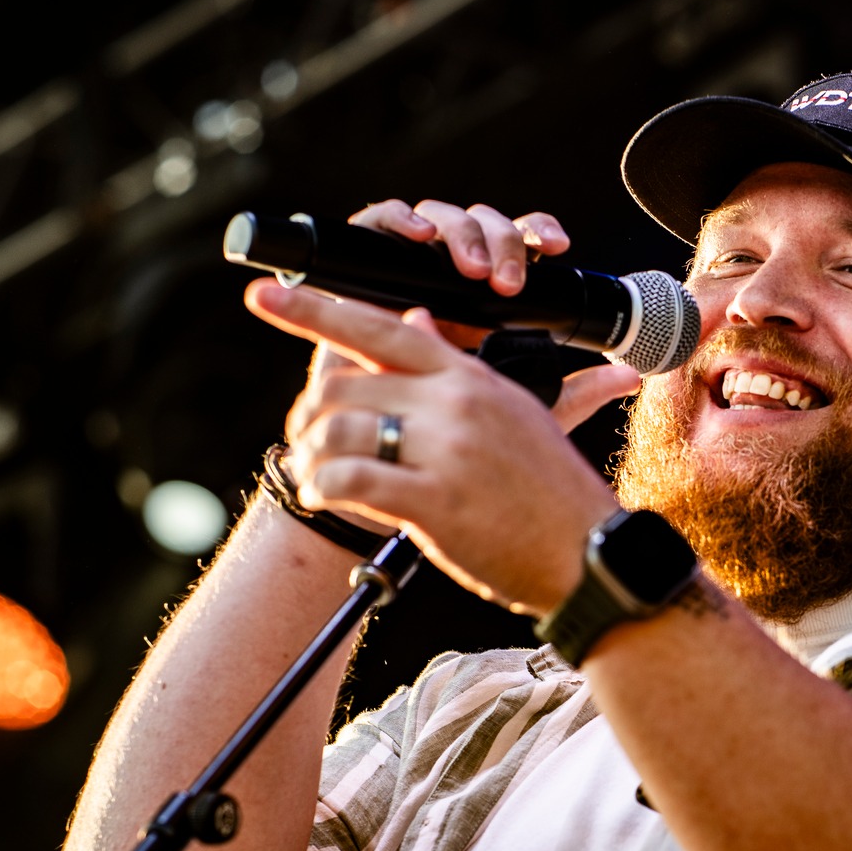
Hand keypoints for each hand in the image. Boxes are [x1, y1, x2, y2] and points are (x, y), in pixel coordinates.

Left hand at [258, 280, 618, 614]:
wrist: (588, 555)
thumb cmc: (552, 494)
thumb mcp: (517, 413)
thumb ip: (459, 369)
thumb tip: (415, 321)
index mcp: (470, 377)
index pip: (381, 326)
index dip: (315, 309)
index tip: (263, 295)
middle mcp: (455, 404)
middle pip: (343, 386)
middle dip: (310, 420)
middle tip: (307, 447)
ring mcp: (445, 450)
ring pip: (337, 431)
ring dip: (312, 460)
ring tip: (318, 481)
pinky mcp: (434, 501)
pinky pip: (349, 479)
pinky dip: (324, 489)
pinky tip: (329, 498)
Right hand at [337, 199, 639, 427]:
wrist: (384, 454)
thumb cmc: (452, 431)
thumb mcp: (523, 407)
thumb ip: (577, 391)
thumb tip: (632, 376)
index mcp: (490, 294)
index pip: (519, 244)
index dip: (538, 233)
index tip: (560, 249)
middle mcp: (450, 274)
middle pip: (481, 226)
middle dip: (502, 243)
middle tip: (509, 282)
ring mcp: (407, 269)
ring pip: (438, 218)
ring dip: (460, 234)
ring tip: (473, 270)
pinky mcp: (360, 272)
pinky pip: (376, 225)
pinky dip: (397, 220)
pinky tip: (419, 235)